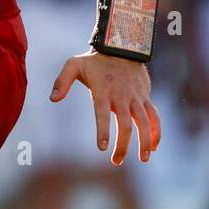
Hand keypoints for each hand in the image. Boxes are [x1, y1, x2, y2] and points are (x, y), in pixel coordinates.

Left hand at [50, 50, 161, 165]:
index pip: (102, 114)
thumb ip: (62, 81)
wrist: (122, 48)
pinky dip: (156, 131)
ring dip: (145, 141)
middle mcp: (121, 96)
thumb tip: (53, 99)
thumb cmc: (95, 62)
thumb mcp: (74, 65)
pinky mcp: (145, 98)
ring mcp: (135, 98)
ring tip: (143, 159)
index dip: (103, 130)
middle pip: (125, 124)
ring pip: (144, 122)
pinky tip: (154, 147)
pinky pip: (154, 116)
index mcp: (103, 91)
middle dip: (123, 145)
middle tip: (116, 161)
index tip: (102, 148)